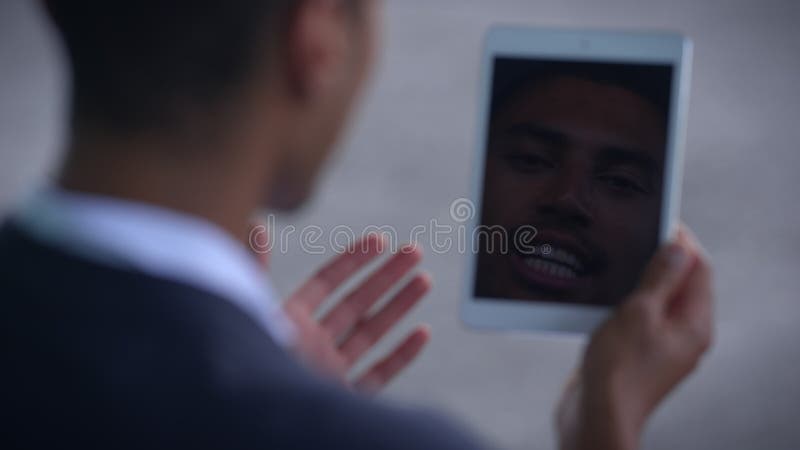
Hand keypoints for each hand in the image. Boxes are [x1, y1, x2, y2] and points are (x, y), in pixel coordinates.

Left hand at [254, 229, 431, 391]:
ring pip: (371, 335)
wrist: (252, 426)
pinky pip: (378, 376)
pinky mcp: (343, 401)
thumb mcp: (245, 313)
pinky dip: (401, 355)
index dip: (353, 260)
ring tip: (424, 280)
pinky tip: (422, 333)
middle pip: (355, 304)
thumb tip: (255, 221)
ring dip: (399, 307)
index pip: (327, 283)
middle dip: (387, 276)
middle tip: (414, 252)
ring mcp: (329, 374)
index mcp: (289, 322)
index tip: (380, 240)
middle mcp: (311, 346)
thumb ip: (251, 270)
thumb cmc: (244, 370)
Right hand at [557, 225, 713, 449]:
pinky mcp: (638, 353)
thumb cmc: (618, 369)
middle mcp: (685, 334)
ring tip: (614, 264)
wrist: (596, 415)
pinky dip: (625, 301)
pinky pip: (639, 316)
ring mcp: (662, 345)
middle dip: (657, 258)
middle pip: (680, 282)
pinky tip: (603, 296)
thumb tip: (678, 246)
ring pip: (656, 299)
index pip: (699, 268)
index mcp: (694, 323)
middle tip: (632, 238)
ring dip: (638, 280)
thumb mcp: (638, 313)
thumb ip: (660, 278)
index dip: (681, 241)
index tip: (659, 219)